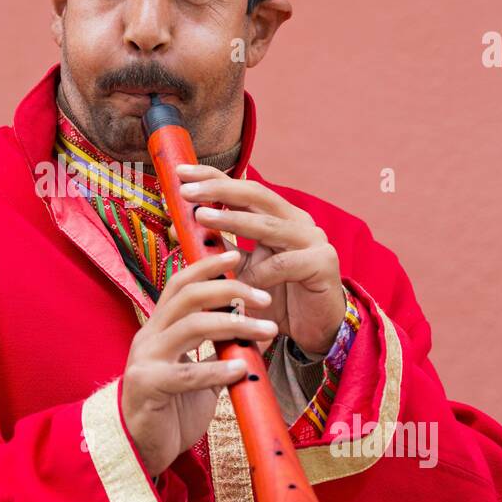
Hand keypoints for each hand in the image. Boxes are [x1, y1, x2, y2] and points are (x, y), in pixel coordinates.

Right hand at [120, 249, 278, 477]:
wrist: (140, 449)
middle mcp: (149, 336)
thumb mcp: (201, 376)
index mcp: (159, 328)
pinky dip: (217, 370)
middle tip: (264, 297)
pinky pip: (186, 373)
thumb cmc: (171, 410)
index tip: (237, 256)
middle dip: (228, 289)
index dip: (207, 266)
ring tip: (267, 330)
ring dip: (233, 324)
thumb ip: (221, 353)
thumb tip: (256, 331)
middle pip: (187, 295)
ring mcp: (145, 360)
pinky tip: (241, 372)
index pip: (180, 284)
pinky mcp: (147, 386)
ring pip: (190, 325)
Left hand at [174, 164, 345, 356]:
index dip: (212, 177)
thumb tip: (178, 227)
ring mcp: (312, 239)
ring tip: (201, 217)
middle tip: (187, 190)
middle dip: (219, 189)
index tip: (181, 172)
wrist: (314, 330)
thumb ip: (217, 247)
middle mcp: (296, 221)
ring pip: (268, 225)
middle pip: (256, 195)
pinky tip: (241, 282)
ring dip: (232, 220)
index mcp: (277, 216)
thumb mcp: (240, 269)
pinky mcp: (322, 263)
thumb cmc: (274, 297)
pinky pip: (283, 265)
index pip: (242, 188)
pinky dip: (259, 273)